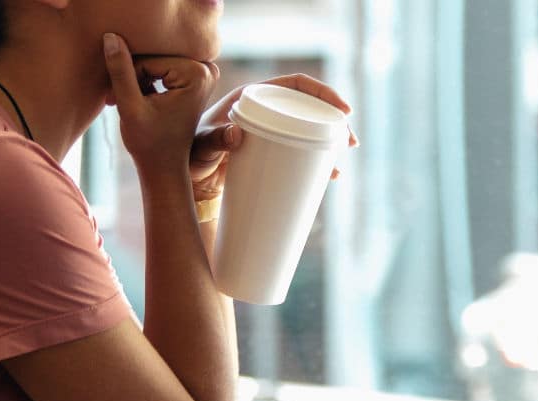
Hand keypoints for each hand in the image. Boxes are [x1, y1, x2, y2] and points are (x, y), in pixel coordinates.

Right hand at [103, 33, 217, 174]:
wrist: (164, 165)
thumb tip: (111, 36)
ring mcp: (202, 74)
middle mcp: (206, 70)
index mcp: (197, 74)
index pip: (148, 60)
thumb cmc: (149, 142)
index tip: (117, 100)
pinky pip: (159, 66)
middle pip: (153, 57)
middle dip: (131, 76)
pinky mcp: (193, 78)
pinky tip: (137, 98)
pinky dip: (145, 80)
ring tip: (123, 100)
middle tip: (115, 99)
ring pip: (153, 61)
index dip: (128, 78)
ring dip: (135, 78)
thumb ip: (121, 71)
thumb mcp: (129, 105)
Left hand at [190, 74, 357, 201]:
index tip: (343, 110)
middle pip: (309, 110)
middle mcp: (266, 112)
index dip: (323, 93)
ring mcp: (271, 135)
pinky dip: (317, 164)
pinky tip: (329, 176)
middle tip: (351, 142)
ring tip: (340, 166)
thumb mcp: (200, 144)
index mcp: (253, 97)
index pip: (295, 85)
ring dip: (330, 146)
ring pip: (308, 133)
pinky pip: (300, 154)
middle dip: (336, 124)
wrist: (186, 178)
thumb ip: (214, 139)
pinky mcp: (272, 155)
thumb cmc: (188, 154)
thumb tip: (237, 136)